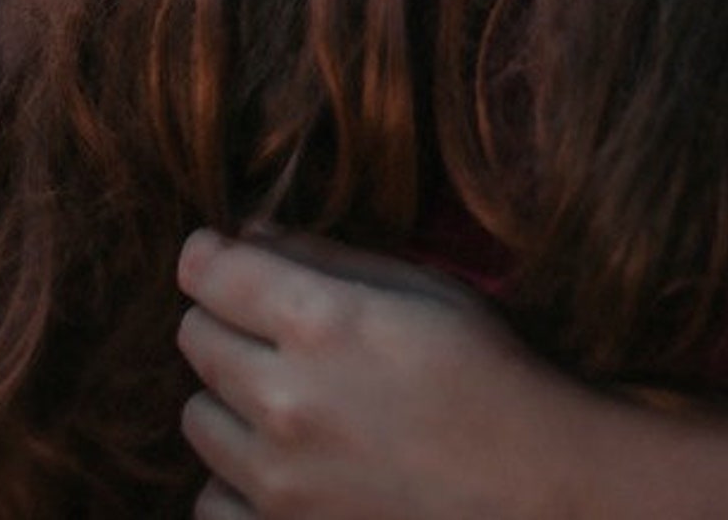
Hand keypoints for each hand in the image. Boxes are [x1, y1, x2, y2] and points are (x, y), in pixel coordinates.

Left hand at [177, 230, 589, 519]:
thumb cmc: (487, 373)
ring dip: (228, 399)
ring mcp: (278, 483)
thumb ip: (327, 257)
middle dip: (222, 318)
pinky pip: (209, 502)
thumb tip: (248, 235)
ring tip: (286, 396)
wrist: (532, 488)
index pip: (210, 272)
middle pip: (195, 338)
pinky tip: (282, 465)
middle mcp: (285, 402)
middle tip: (267, 323)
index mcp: (322, 323)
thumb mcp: (421, 289)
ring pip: (195, 417)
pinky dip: (233, 482)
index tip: (212, 252)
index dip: (206, 254)